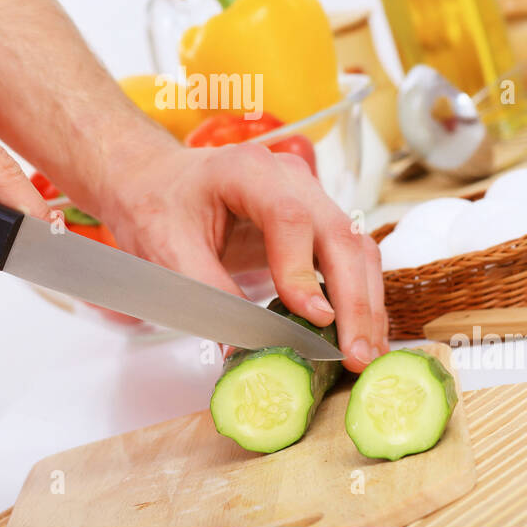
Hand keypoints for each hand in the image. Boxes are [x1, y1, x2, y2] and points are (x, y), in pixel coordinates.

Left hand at [101, 142, 388, 370]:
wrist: (159, 183)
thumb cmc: (160, 208)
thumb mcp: (167, 251)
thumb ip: (207, 297)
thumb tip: (244, 351)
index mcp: (246, 170)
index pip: (289, 217)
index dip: (304, 270)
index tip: (316, 319)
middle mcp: (290, 177)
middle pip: (337, 233)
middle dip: (354, 299)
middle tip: (357, 355)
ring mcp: (311, 196)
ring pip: (356, 247)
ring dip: (367, 304)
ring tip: (366, 355)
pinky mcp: (318, 222)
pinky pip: (350, 257)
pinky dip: (361, 297)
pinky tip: (363, 335)